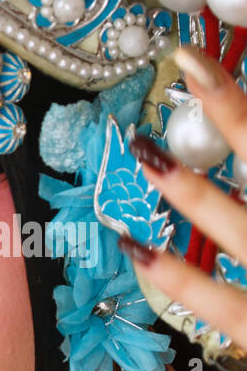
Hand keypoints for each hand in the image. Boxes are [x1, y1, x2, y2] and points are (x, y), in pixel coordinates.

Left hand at [120, 47, 246, 350]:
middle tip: (191, 66)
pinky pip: (222, 304)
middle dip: (235, 114)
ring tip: (144, 151)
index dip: (241, 108)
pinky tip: (135, 248)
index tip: (206, 66)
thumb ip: (240, 218)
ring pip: (245, 228)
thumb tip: (236, 150)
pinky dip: (177, 277)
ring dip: (194, 190)